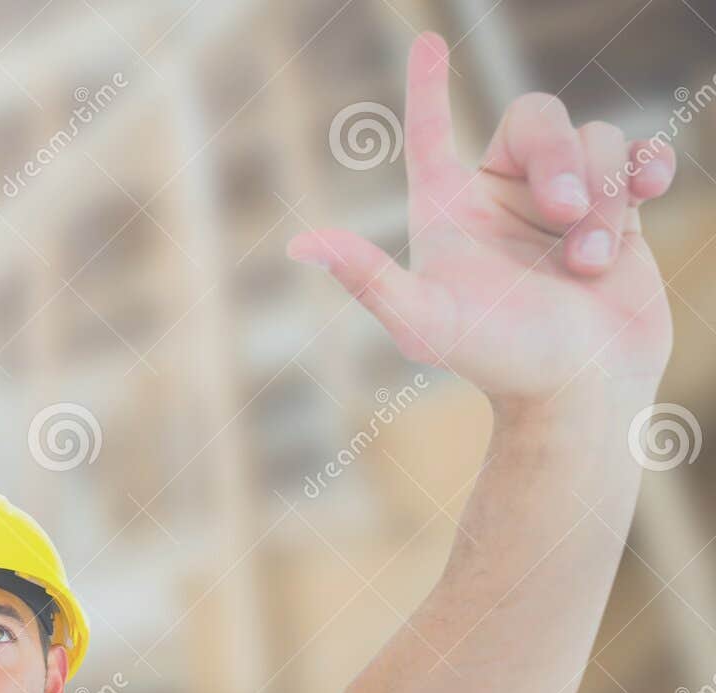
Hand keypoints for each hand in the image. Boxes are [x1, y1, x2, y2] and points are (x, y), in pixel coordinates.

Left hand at [286, 31, 674, 405]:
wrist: (580, 394)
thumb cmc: (501, 363)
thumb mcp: (427, 322)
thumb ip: (369, 279)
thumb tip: (299, 246)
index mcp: (449, 212)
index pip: (429, 133)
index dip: (425, 88)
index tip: (426, 42)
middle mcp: (501, 198)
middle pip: (537, 120)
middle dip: (560, 158)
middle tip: (567, 218)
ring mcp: (561, 202)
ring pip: (594, 140)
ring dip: (602, 197)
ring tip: (592, 265)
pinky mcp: (616, 211)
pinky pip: (638, 153)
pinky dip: (648, 165)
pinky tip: (650, 189)